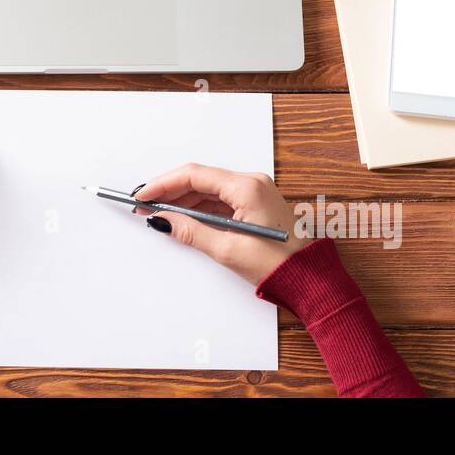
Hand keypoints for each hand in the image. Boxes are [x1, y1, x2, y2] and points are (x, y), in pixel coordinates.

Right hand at [133, 164, 307, 284]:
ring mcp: (254, 192)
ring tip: (157, 213)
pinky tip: (182, 217)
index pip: (194, 176)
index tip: (143, 195)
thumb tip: (163, 221)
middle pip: (199, 180)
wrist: (310, 278)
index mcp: (247, 187)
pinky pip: (219, 199)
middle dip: (169, 192)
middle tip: (143, 204)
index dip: (163, 184)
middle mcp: (251, 182)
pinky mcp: (254, 204)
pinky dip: (198, 208)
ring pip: (207, 190)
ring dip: (182, 201)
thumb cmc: (280, 265)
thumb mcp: (228, 249)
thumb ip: (191, 231)